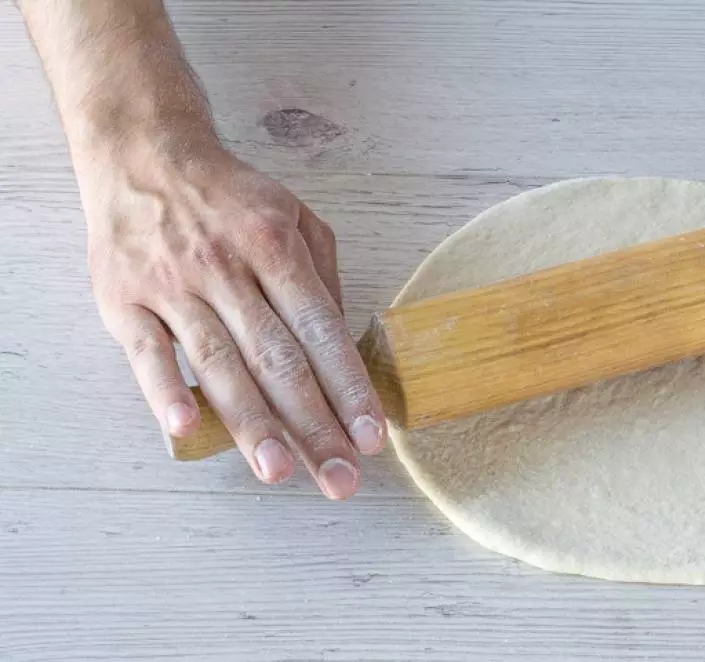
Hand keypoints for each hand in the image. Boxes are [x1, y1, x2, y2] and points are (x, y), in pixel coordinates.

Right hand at [83, 138, 385, 498]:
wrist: (143, 157)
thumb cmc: (231, 198)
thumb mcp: (296, 216)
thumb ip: (324, 277)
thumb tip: (345, 345)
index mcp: (276, 248)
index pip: (322, 331)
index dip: (349, 388)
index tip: (371, 437)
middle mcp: (228, 269)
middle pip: (278, 359)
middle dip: (313, 425)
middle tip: (339, 479)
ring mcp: (174, 285)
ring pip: (218, 363)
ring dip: (250, 422)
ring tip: (279, 470)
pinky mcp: (125, 300)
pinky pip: (148, 352)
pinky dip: (164, 390)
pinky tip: (186, 429)